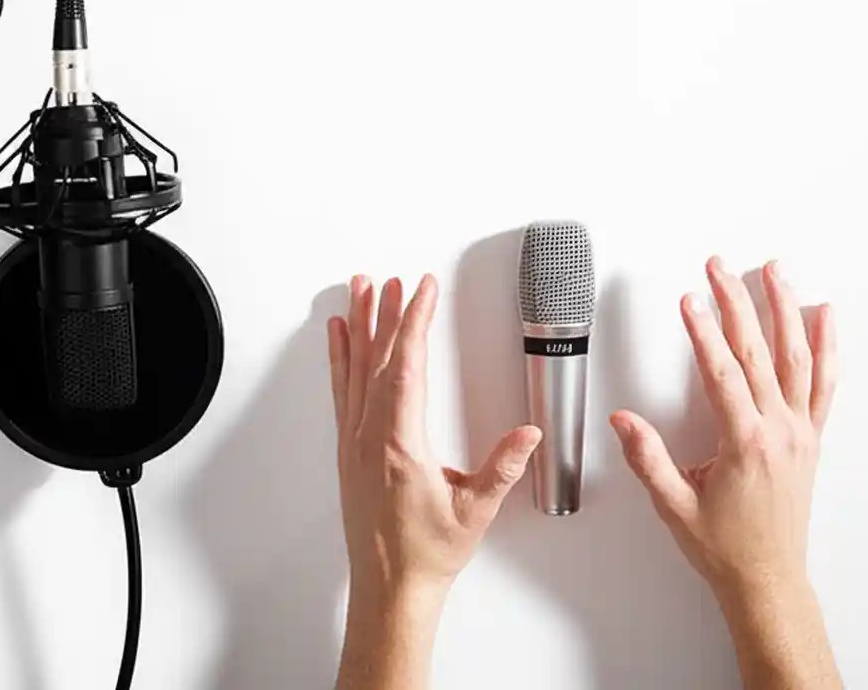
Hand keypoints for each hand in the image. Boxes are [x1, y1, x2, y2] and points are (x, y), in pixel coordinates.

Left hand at [329, 275, 540, 689]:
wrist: (390, 588)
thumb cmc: (427, 553)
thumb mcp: (475, 512)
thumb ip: (501, 469)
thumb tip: (529, 435)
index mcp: (398, 445)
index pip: (406, 369)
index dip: (414, 324)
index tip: (422, 290)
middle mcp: (368, 438)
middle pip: (377, 360)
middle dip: (386, 315)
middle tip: (392, 279)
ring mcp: (353, 442)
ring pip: (354, 370)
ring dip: (359, 327)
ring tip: (360, 289)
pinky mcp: (349, 451)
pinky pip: (342, 392)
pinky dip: (340, 360)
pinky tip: (338, 338)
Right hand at [611, 257, 840, 687]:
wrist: (767, 578)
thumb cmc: (723, 547)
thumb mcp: (674, 505)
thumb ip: (647, 460)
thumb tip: (623, 422)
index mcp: (747, 444)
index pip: (723, 374)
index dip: (704, 333)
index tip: (690, 301)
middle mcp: (780, 432)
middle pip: (759, 353)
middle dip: (738, 304)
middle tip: (719, 268)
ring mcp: (801, 432)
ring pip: (798, 358)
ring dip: (786, 310)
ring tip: (775, 272)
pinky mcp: (810, 438)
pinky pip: (825, 382)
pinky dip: (827, 345)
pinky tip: (824, 315)